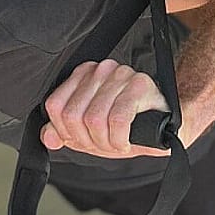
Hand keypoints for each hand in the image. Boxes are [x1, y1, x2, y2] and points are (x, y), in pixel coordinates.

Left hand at [41, 59, 171, 157]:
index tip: (84, 140)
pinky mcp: (140, 85)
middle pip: (74, 115)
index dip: (66, 132)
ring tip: (117, 143)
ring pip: (94, 119)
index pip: (55, 106)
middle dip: (88, 140)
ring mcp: (121, 74)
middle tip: (105, 145)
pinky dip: (119, 139)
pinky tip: (126, 141)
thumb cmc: (127, 126)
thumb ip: (64, 132)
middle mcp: (100, 70)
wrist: (166, 126)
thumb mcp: (89, 133)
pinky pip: (117, 120)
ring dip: (106, 142)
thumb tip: (48, 137)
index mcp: (83, 75)